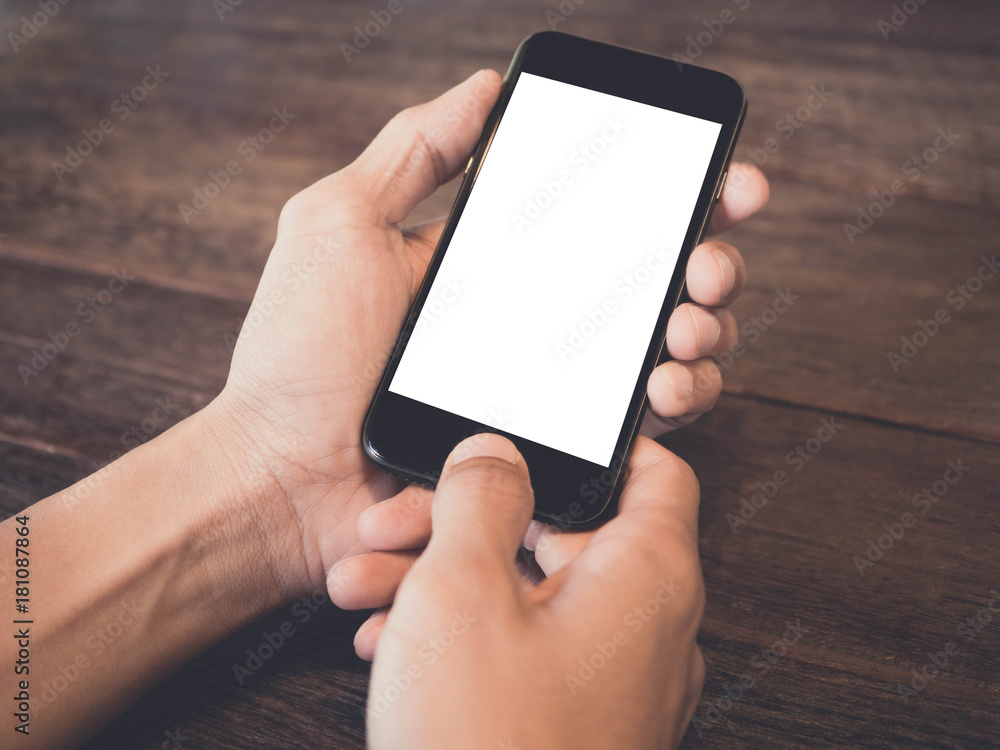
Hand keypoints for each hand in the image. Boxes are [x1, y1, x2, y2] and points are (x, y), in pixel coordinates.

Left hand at [212, 70, 767, 602]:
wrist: (285, 478)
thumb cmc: (300, 356)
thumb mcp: (342, 225)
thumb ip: (412, 151)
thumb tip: (485, 86)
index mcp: (498, 261)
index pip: (605, 214)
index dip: (677, 193)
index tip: (723, 177)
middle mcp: (538, 319)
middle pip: (656, 280)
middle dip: (709, 261)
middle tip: (706, 263)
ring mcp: (552, 387)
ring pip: (668, 349)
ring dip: (705, 329)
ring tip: (687, 324)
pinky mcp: (556, 449)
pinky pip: (644, 424)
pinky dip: (681, 399)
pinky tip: (666, 384)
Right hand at [364, 434, 703, 748]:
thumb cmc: (486, 745)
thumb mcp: (462, 591)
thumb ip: (481, 497)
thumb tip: (495, 452)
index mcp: (648, 577)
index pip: (652, 473)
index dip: (595, 442)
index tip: (533, 429)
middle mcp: (645, 626)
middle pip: (564, 531)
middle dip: (469, 519)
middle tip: (397, 521)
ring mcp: (611, 679)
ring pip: (531, 591)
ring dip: (447, 576)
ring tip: (367, 583)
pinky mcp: (572, 718)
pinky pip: (524, 648)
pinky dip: (464, 632)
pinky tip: (388, 639)